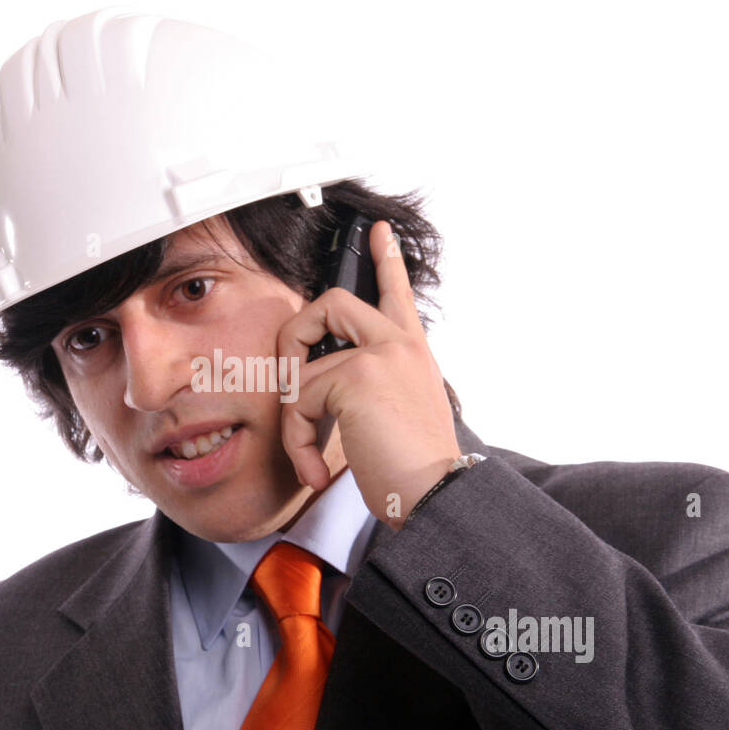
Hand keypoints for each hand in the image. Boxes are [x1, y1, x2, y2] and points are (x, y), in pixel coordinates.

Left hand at [276, 220, 461, 530]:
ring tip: (311, 454)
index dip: (385, 260)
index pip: (397, 294)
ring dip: (294, 418)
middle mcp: (400, 344)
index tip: (378, 233)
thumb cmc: (416, 469)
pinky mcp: (356, 376)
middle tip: (292, 391)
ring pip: (302, 366)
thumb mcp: (398, 413)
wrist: (436, 495)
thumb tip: (321, 377)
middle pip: (329, 303)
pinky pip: (298, 400)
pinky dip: (297, 440)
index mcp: (412, 352)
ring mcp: (380, 354)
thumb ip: (370, 384)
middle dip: (293, 340)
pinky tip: (315, 470)